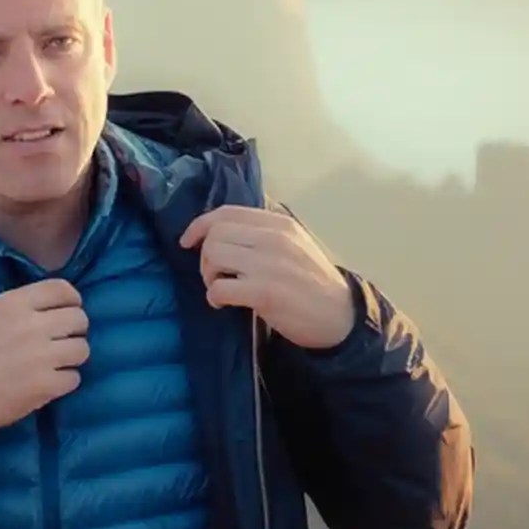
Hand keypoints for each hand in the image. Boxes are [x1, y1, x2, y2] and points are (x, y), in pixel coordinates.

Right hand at [0, 278, 88, 432]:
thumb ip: (20, 307)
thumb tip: (52, 308)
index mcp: (15, 303)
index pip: (63, 290)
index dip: (72, 301)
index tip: (68, 312)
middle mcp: (31, 325)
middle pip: (80, 319)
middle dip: (74, 331)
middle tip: (61, 341)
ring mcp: (40, 357)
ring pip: (82, 349)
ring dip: (72, 357)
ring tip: (56, 364)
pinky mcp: (44, 386)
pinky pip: (74, 378)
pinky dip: (64, 382)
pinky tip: (49, 383)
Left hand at [179, 205, 354, 349]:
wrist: (340, 316)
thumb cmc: (311, 281)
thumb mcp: (293, 244)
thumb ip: (263, 233)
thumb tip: (219, 229)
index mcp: (279, 223)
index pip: (227, 212)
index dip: (200, 225)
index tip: (188, 241)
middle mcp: (274, 238)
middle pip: (215, 234)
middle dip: (205, 256)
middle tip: (215, 275)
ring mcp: (269, 264)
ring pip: (214, 256)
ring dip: (209, 275)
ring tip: (221, 287)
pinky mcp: (265, 292)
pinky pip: (219, 287)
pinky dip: (214, 296)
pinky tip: (223, 303)